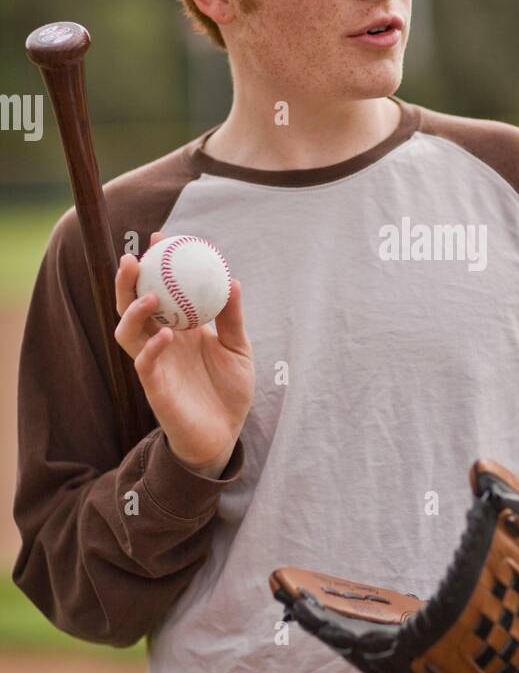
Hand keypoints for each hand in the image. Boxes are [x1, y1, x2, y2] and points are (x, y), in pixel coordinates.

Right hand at [114, 232, 254, 474]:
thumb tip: (233, 280)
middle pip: (131, 306)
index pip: (159, 290)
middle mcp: (160, 342)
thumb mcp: (238, 348)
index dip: (156, 265)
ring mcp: (154, 364)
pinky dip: (152, 348)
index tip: (162, 238)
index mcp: (178, 328)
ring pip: (126, 333)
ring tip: (150, 296)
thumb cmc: (230, 390)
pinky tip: (167, 336)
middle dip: (128, 281)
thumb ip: (232, 318)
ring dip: (133, 312)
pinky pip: (144, 365)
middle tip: (135, 258)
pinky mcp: (154, 389)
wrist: (226, 434)